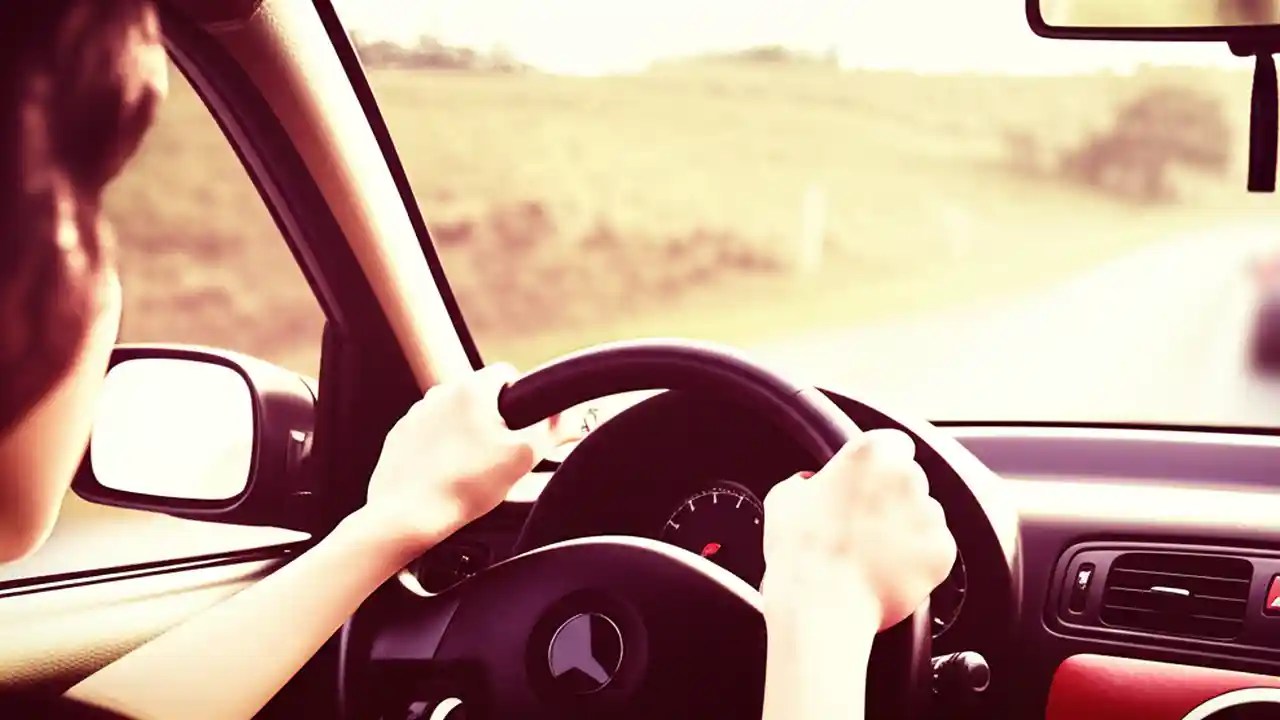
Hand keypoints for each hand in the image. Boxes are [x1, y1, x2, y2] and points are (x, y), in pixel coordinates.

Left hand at [355, 363, 565, 556]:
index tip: (524, 425)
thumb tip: (566, 416)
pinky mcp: (400, 437)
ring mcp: (415, 415)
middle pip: (479, 396)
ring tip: (473, 468)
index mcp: (471, 389)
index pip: (506, 373)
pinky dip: (440, 449)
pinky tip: (448, 474)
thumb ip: (551, 430)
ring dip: (465, 433)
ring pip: (453, 415)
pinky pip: (429, 435)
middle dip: (492, 419)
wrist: (411, 514)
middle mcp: (439, 394)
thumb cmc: (466, 485)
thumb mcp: (523, 457)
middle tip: (501, 454)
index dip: (522, 398)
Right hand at [761, 429, 956, 630]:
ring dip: (907, 527)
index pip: (892, 442)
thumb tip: (812, 485)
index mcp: (869, 454)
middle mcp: (906, 476)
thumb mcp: (784, 499)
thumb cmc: (799, 551)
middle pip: (910, 479)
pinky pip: (934, 548)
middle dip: (892, 497)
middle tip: (863, 524)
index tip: (868, 481)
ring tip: (874, 554)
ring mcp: (929, 514)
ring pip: (924, 514)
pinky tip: (888, 570)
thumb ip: (806, 482)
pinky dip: (918, 559)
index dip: (880, 464)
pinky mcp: (943, 550)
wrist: (821, 604)